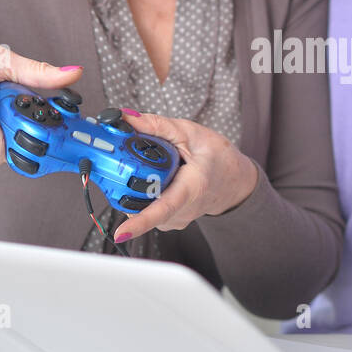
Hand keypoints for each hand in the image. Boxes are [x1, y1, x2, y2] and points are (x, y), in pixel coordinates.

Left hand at [111, 113, 257, 241]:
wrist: (234, 181)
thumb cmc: (218, 158)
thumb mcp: (191, 133)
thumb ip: (156, 125)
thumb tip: (125, 119)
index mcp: (191, 188)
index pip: (163, 209)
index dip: (140, 223)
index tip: (121, 233)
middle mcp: (182, 210)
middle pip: (141, 205)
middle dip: (122, 184)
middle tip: (117, 164)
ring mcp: (175, 219)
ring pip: (140, 208)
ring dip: (132, 188)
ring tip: (146, 170)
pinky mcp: (169, 222)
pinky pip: (145, 210)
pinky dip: (140, 194)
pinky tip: (153, 181)